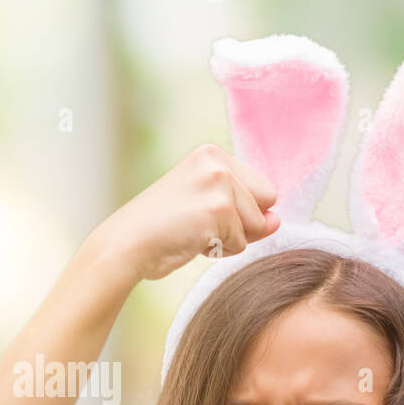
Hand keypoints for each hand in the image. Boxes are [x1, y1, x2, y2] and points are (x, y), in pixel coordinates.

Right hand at [86, 143, 279, 283]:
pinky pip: (240, 243)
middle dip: (241, 223)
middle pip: (266, 202)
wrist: (126, 245)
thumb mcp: (202, 205)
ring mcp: (218, 184)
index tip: (201, 213)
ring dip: (229, 239)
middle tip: (198, 224)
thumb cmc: (159, 229)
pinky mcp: (219, 210)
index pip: (260, 188)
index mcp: (211, 154)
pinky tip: (190, 241)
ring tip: (192, 232)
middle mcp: (217, 162)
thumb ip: (243, 208)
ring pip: (255, 225)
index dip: (240, 211)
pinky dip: (219, 251)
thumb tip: (277, 221)